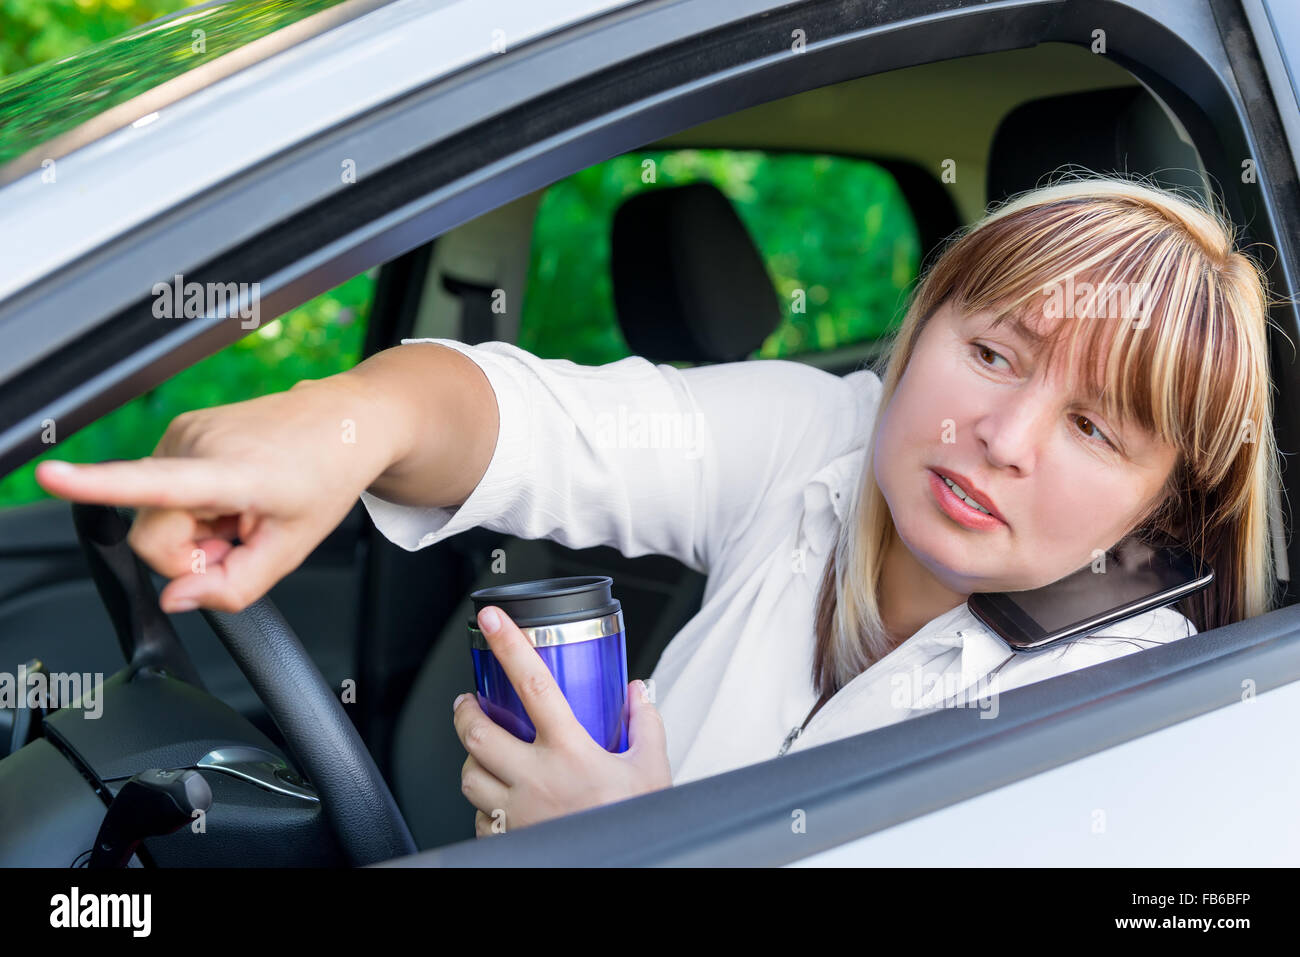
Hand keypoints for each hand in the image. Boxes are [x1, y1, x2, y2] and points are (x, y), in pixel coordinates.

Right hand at [33, 374, 397, 613]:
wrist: (345, 422)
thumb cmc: (324, 479)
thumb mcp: (292, 549)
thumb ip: (233, 587)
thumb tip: (174, 600)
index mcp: (232, 472)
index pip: (155, 484)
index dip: (97, 485)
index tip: (52, 477)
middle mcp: (198, 444)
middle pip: (152, 536)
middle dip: (192, 554)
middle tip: (242, 538)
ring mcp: (185, 432)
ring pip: (158, 515)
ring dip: (198, 527)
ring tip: (244, 509)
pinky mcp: (180, 430)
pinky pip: (165, 491)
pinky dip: (197, 504)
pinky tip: (234, 494)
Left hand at [454, 605, 672, 836]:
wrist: (624, 865)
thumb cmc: (634, 824)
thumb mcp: (652, 771)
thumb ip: (646, 725)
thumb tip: (637, 692)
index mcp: (571, 752)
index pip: (533, 684)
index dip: (509, 645)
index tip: (492, 620)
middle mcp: (537, 779)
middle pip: (478, 731)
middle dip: (465, 711)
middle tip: (469, 702)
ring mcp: (517, 812)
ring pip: (470, 774)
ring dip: (472, 758)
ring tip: (483, 751)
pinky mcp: (506, 839)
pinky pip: (479, 817)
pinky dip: (484, 804)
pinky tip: (501, 800)